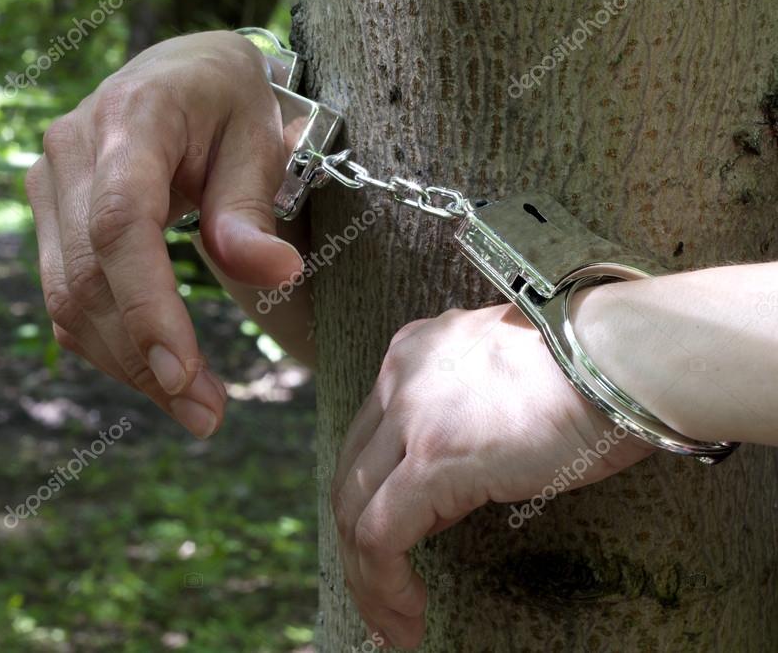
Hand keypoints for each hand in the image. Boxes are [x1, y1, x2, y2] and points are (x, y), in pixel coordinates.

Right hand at [25, 31, 302, 437]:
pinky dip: (107, 345)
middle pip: (90, 275)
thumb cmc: (231, 103)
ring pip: (69, 296)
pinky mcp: (48, 215)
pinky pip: (65, 296)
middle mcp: (73, 148)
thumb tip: (275, 275)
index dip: (146, 306)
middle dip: (144, 358)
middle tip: (207, 416)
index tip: (182, 375)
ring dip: (126, 365)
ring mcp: (49, 182)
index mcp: (133, 117)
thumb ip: (252, 208)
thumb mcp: (261, 139)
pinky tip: (155, 374)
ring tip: (194, 409)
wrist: (180, 73)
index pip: (121, 223)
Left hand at [330, 304, 655, 648]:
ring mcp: (412, 416)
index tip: (393, 552)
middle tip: (380, 596)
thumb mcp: (503, 386)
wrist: (627, 358)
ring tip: (393, 625)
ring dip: (366, 578)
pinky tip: (407, 615)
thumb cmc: (595, 375)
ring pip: (353, 510)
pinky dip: (382, 584)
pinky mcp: (434, 458)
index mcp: (415, 355)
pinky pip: (380, 535)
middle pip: (352, 476)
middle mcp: (400, 377)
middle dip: (357, 544)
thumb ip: (462, 422)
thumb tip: (446, 492)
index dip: (372, 501)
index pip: (370, 441)